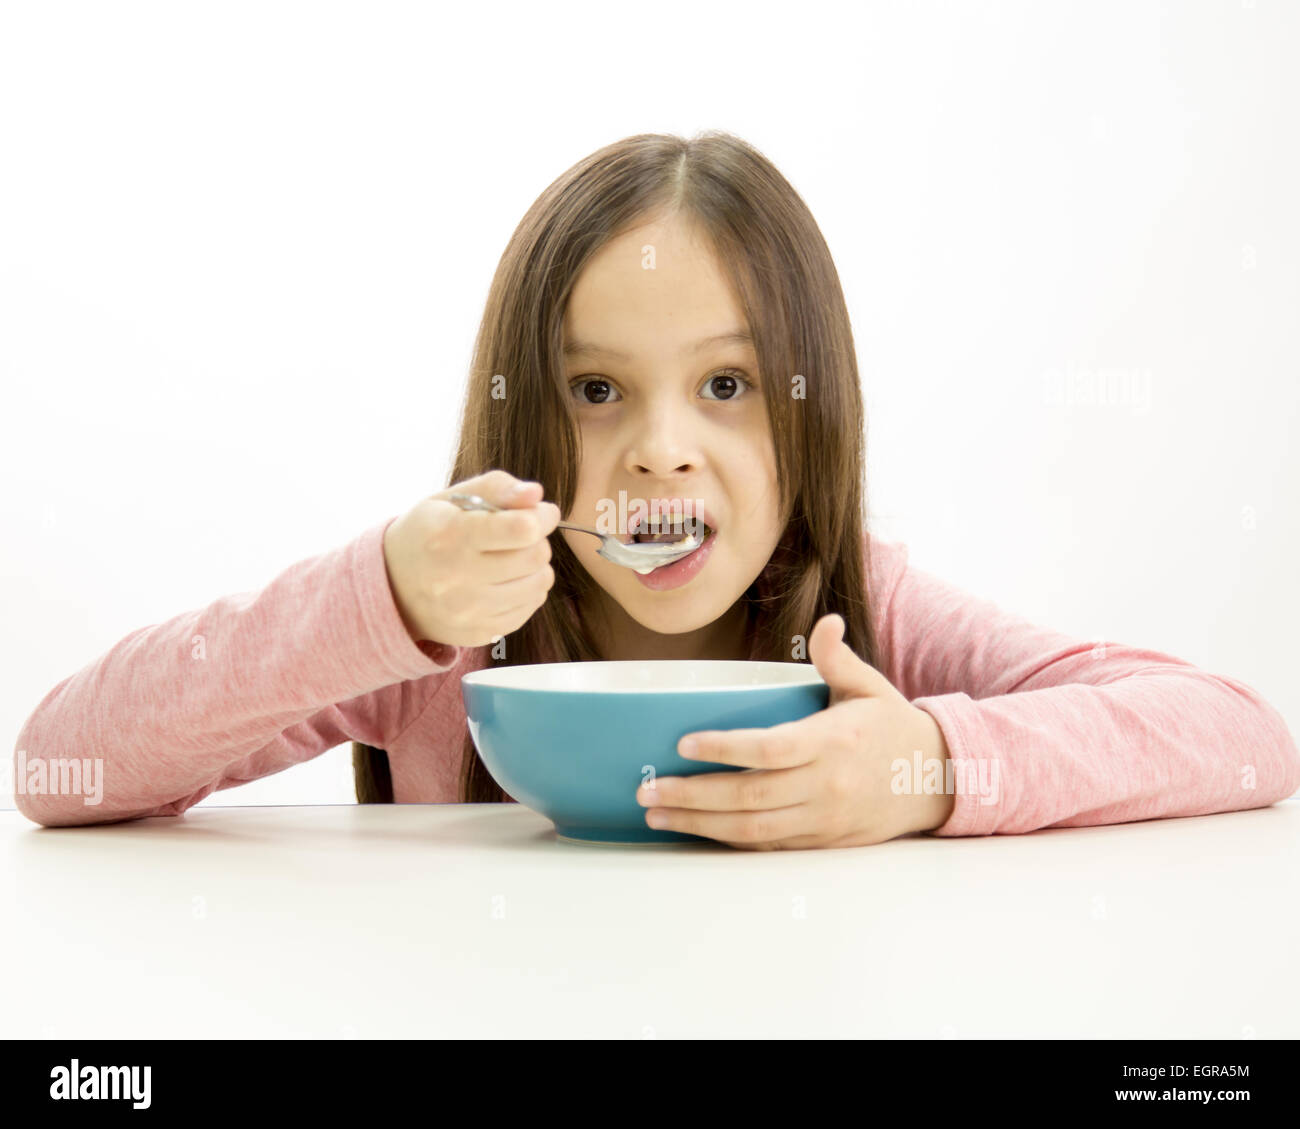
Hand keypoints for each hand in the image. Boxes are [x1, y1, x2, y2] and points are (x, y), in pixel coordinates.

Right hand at [382, 469, 560, 647]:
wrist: (391, 587)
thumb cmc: (428, 533)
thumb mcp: (450, 499)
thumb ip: (496, 488)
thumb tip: (536, 495)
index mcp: (451, 535)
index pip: (521, 529)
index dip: (541, 517)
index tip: (540, 513)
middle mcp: (457, 577)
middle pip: (535, 556)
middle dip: (538, 540)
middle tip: (523, 536)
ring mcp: (467, 611)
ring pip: (538, 584)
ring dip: (537, 567)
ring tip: (517, 558)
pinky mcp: (477, 633)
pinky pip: (529, 609)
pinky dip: (528, 591)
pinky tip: (508, 580)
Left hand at [635, 613, 954, 849]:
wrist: (937, 781)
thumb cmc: (892, 727)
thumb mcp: (870, 686)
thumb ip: (838, 658)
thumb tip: (826, 622)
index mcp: (832, 742)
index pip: (770, 748)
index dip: (725, 749)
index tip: (682, 745)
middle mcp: (825, 785)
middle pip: (749, 796)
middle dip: (691, 796)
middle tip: (646, 789)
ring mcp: (822, 819)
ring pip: (752, 828)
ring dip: (699, 824)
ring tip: (656, 814)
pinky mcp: (822, 842)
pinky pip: (768, 845)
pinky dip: (729, 840)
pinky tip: (697, 832)